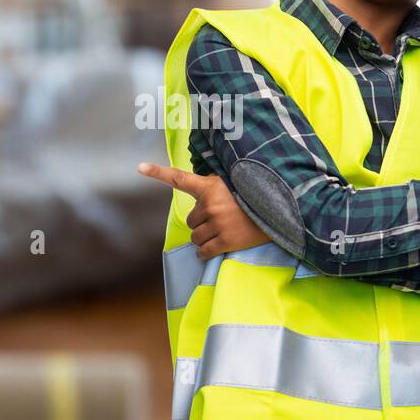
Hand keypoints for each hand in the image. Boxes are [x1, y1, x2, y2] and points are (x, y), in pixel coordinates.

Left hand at [137, 162, 270, 259]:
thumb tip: (202, 189)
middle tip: (220, 219)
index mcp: (210, 186)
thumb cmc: (256, 196)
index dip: (157, 172)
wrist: (280, 211)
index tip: (139, 166)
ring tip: (223, 231)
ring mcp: (218, 224)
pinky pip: (204, 251)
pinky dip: (205, 253)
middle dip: (201, 222)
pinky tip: (213, 249)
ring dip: (204, 238)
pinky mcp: (225, 241)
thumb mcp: (235, 182)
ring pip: (195, 237)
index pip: (179, 178)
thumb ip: (215, 185)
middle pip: (191, 220)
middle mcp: (210, 205)